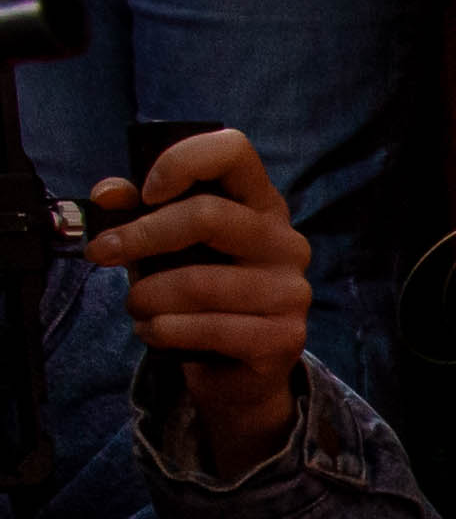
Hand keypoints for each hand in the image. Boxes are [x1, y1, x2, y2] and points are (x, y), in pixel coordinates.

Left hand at [87, 128, 308, 470]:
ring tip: (137, 306)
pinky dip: (164, 331)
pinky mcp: (285, 338)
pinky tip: (155, 332)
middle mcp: (286, 242)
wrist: (236, 368)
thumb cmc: (198, 290)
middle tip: (102, 253)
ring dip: (147, 296)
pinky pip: (209, 329)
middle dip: (142, 235)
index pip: (233, 150)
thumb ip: (137, 212)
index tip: (146, 192)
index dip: (183, 161)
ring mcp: (292, 291)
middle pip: (209, 216)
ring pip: (200, 282)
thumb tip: (107, 195)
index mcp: (260, 205)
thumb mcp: (164, 244)